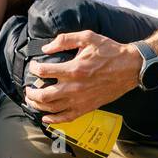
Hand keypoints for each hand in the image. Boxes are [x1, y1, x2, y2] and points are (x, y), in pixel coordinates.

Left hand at [24, 31, 141, 125]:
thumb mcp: (88, 37)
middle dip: (31, 92)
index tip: (33, 66)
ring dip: (37, 105)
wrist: (130, 67)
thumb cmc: (109, 51)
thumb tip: (46, 48)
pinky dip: (53, 120)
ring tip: (32, 100)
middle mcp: (74, 87)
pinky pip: (66, 118)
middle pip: (43, 95)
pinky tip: (45, 117)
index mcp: (74, 69)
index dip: (34, 68)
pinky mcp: (87, 108)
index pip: (43, 72)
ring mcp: (80, 100)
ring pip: (51, 108)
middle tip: (27, 88)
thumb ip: (65, 40)